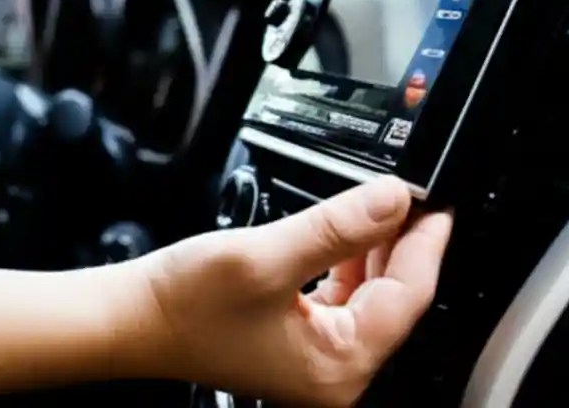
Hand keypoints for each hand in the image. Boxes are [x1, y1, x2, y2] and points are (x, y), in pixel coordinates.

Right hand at [126, 176, 451, 406]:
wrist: (132, 320)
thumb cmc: (185, 305)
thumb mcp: (267, 255)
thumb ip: (337, 227)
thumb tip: (393, 200)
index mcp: (337, 366)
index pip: (408, 297)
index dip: (426, 243)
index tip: (437, 202)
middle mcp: (334, 374)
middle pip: (394, 299)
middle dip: (403, 243)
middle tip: (412, 194)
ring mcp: (316, 361)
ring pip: (370, 297)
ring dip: (376, 250)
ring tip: (382, 205)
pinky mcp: (298, 344)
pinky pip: (343, 300)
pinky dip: (348, 263)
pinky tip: (347, 234)